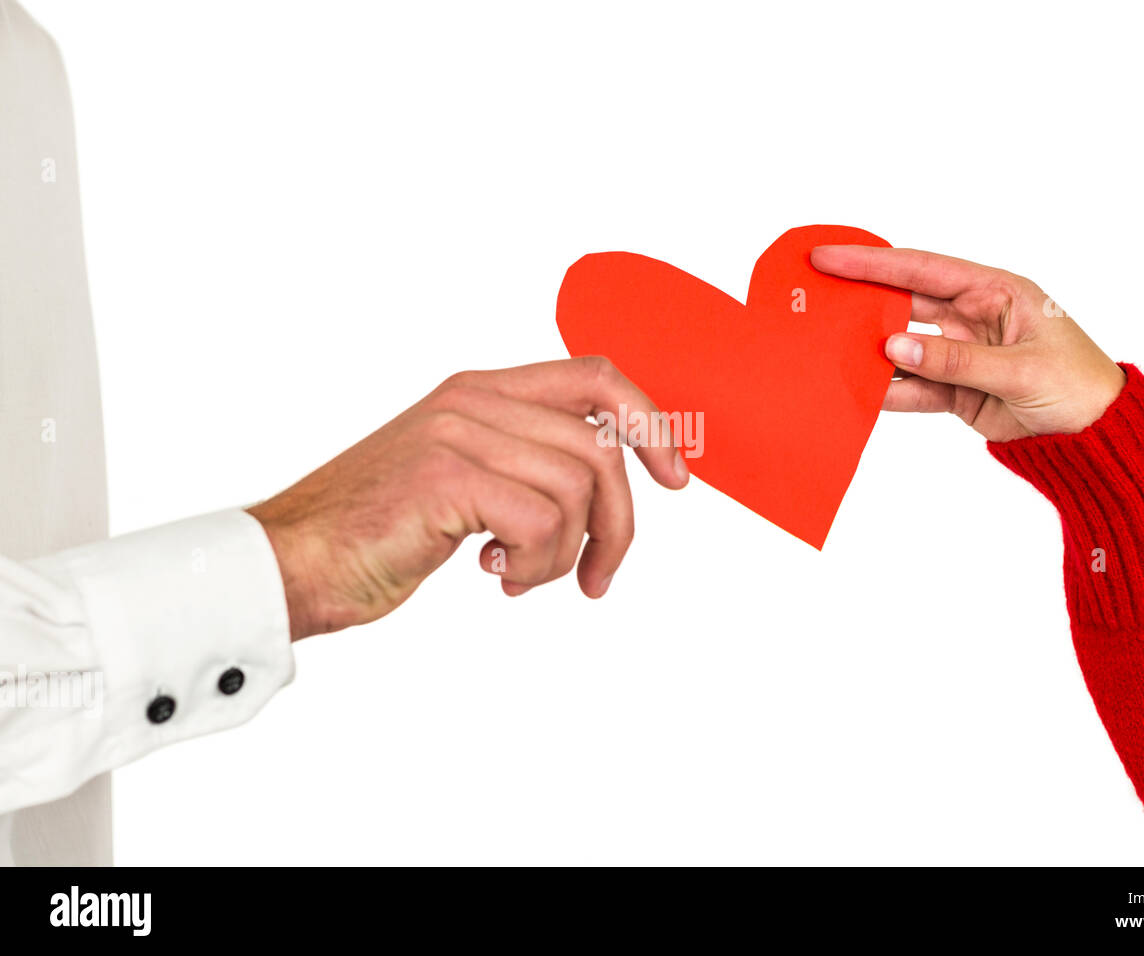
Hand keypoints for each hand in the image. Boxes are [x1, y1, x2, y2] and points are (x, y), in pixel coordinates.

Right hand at [247, 356, 688, 639]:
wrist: (290, 563)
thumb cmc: (373, 532)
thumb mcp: (458, 478)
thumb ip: (520, 463)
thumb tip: (602, 485)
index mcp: (479, 392)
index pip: (595, 378)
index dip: (650, 422)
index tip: (675, 478)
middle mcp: (473, 400)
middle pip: (602, 446)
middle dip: (619, 523)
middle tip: (597, 576)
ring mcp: (459, 432)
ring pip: (578, 487)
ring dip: (565, 554)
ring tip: (520, 576)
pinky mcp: (447, 476)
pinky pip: (543, 521)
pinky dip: (536, 565)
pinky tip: (492, 575)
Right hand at [810, 245, 1126, 441]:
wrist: (1096, 440)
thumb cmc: (1078, 387)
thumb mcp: (1020, 370)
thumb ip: (955, 362)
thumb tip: (895, 348)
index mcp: (995, 291)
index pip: (921, 270)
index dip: (871, 263)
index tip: (828, 257)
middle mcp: (972, 316)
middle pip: (903, 303)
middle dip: (858, 301)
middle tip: (812, 299)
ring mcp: (962, 355)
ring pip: (902, 349)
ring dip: (867, 352)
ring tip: (824, 349)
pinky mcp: (957, 391)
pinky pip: (913, 389)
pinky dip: (887, 394)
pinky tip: (859, 394)